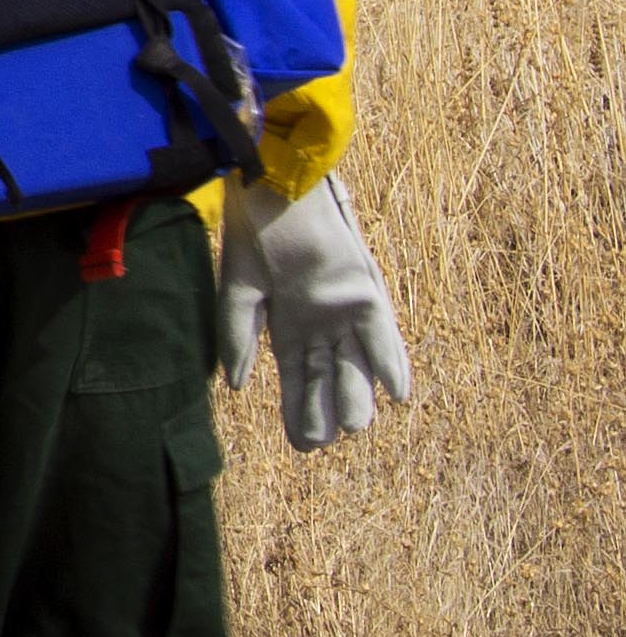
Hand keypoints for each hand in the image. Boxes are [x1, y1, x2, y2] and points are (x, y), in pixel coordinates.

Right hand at [219, 176, 414, 453]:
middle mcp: (320, 324)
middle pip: (326, 377)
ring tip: (354, 426)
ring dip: (358, 394)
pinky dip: (389, 362)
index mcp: (287, 324)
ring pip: (356, 364)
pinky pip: (381, 335)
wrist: (274, 190)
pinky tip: (397, 392)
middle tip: (324, 442)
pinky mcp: (364, 293)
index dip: (298, 409)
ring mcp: (344, 311)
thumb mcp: (238, 290)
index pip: (296, 378)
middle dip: (325, 409)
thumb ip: (239, 337)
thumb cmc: (254, 232)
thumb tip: (239, 387)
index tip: (302, 445)